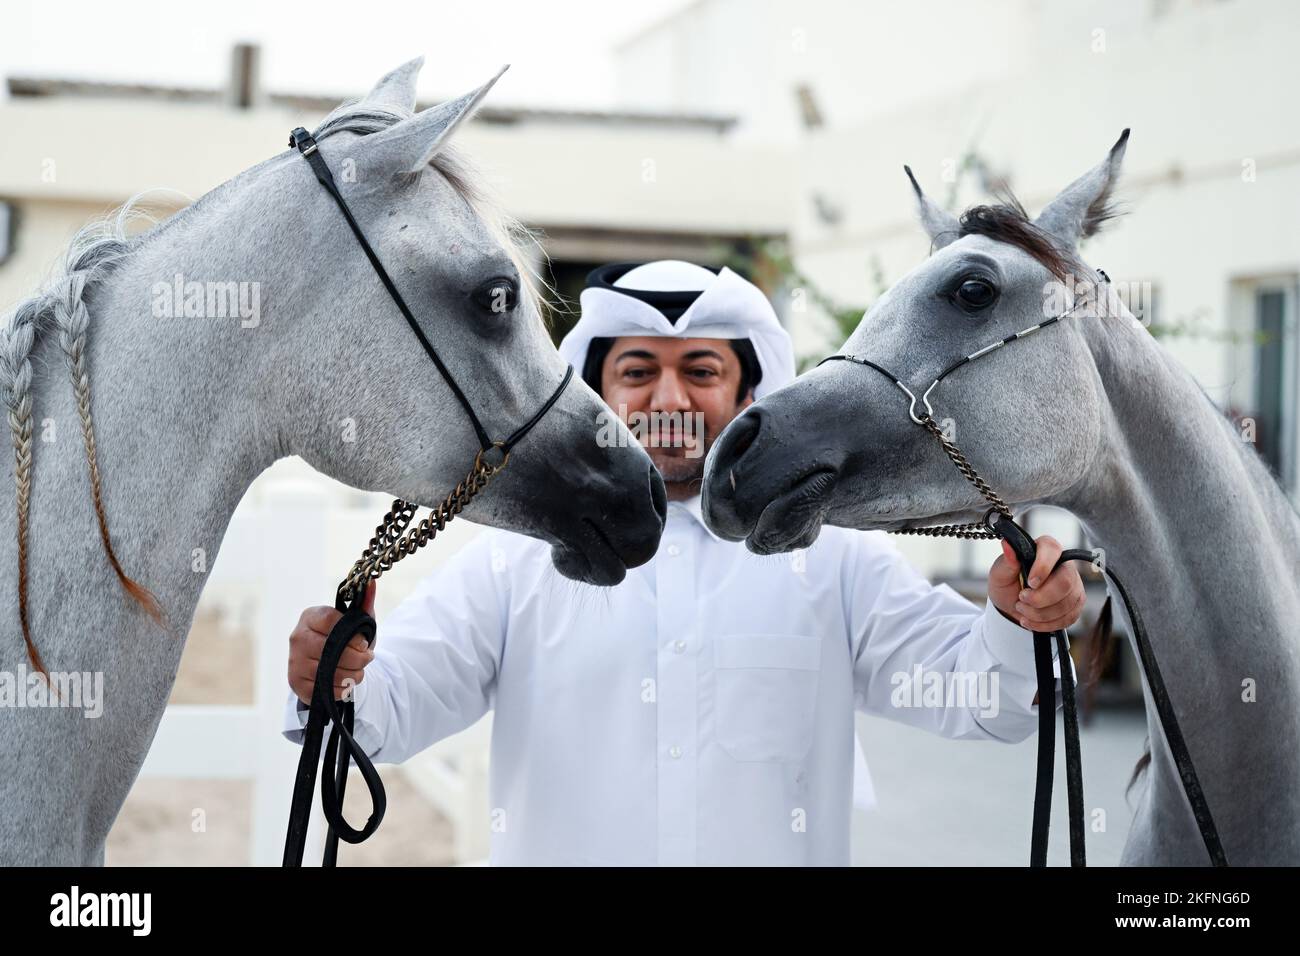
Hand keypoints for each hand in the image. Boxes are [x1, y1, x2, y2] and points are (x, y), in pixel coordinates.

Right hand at [287, 580, 376, 704]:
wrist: (328, 666)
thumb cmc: (344, 640)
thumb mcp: (356, 623)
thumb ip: (364, 604)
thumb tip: (371, 583)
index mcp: (311, 617)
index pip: (332, 621)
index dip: (353, 636)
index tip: (364, 642)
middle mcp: (297, 637)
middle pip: (331, 650)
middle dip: (357, 658)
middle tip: (366, 658)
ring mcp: (294, 661)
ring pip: (330, 673)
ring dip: (354, 675)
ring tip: (358, 670)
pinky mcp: (296, 683)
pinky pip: (326, 690)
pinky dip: (342, 689)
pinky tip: (345, 681)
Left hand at [987, 535, 1085, 631]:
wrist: (1012, 606)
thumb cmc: (1007, 585)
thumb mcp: (1000, 573)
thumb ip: (1007, 561)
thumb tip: (1007, 544)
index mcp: (1046, 549)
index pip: (1052, 550)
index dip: (1042, 567)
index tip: (1030, 583)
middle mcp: (1064, 565)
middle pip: (1065, 582)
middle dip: (1040, 598)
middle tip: (1021, 600)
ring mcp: (1074, 585)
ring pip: (1067, 603)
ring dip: (1039, 613)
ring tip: (1022, 609)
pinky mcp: (1076, 604)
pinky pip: (1068, 618)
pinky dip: (1046, 624)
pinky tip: (1031, 620)